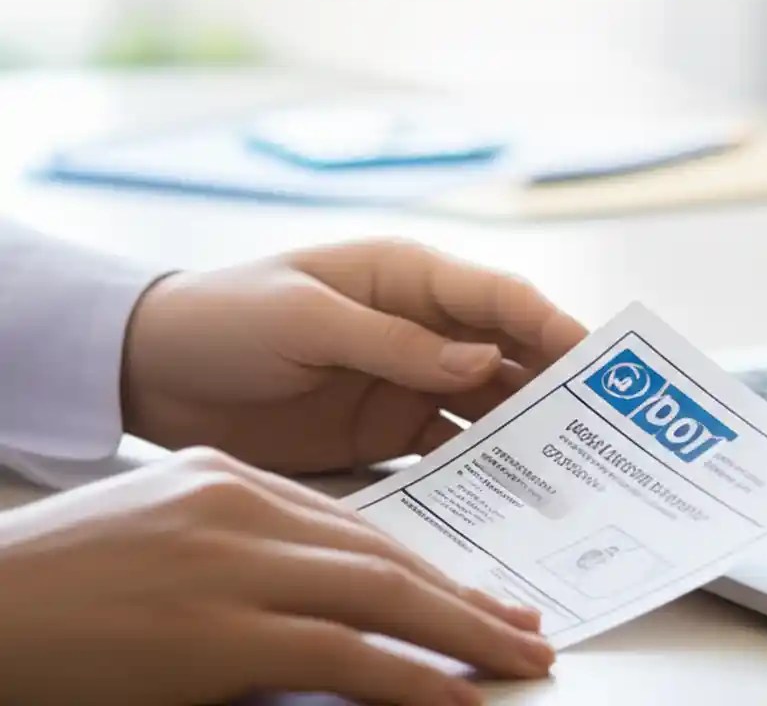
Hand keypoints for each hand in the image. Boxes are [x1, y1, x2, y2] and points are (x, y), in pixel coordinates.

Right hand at [0, 448, 553, 705]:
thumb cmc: (58, 585)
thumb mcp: (159, 535)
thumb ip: (243, 550)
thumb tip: (323, 598)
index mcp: (229, 479)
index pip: (358, 526)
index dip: (428, 568)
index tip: (478, 597)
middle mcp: (242, 507)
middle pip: (385, 554)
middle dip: (466, 600)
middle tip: (527, 631)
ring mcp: (233, 566)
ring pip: (383, 596)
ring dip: (464, 635)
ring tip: (519, 661)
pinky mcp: (218, 631)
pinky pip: (345, 653)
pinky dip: (413, 679)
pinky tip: (457, 700)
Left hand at [122, 239, 586, 473]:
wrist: (154, 372)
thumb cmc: (225, 319)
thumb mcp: (306, 321)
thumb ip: (395, 344)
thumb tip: (485, 363)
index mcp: (407, 277)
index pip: (498, 298)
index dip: (552, 325)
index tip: (598, 361)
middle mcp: (421, 327)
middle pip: (508, 354)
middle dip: (557, 385)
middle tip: (607, 426)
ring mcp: (407, 380)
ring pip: (489, 404)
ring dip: (528, 430)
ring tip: (574, 467)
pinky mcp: (386, 430)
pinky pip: (449, 447)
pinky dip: (481, 467)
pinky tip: (512, 492)